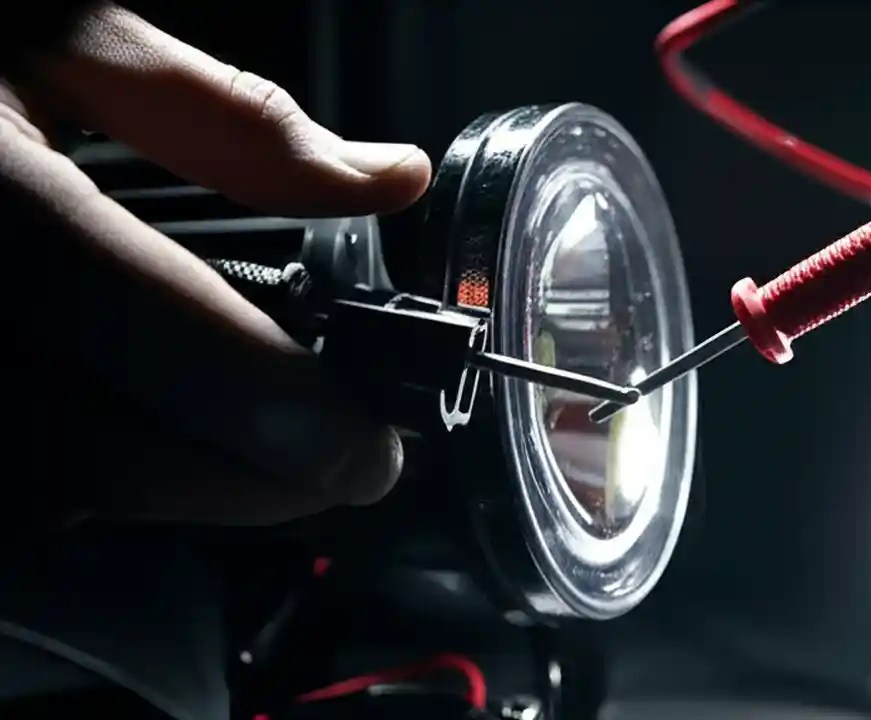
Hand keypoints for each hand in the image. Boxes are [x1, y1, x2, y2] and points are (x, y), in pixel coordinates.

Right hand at [2, 2, 431, 528]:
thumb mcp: (56, 37)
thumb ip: (228, 119)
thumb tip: (385, 179)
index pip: (172, 350)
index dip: (292, 423)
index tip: (368, 452)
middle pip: (114, 460)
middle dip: (250, 482)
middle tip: (329, 463)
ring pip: (47, 505)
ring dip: (167, 492)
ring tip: (230, 437)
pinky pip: (2, 505)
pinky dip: (74, 487)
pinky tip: (117, 429)